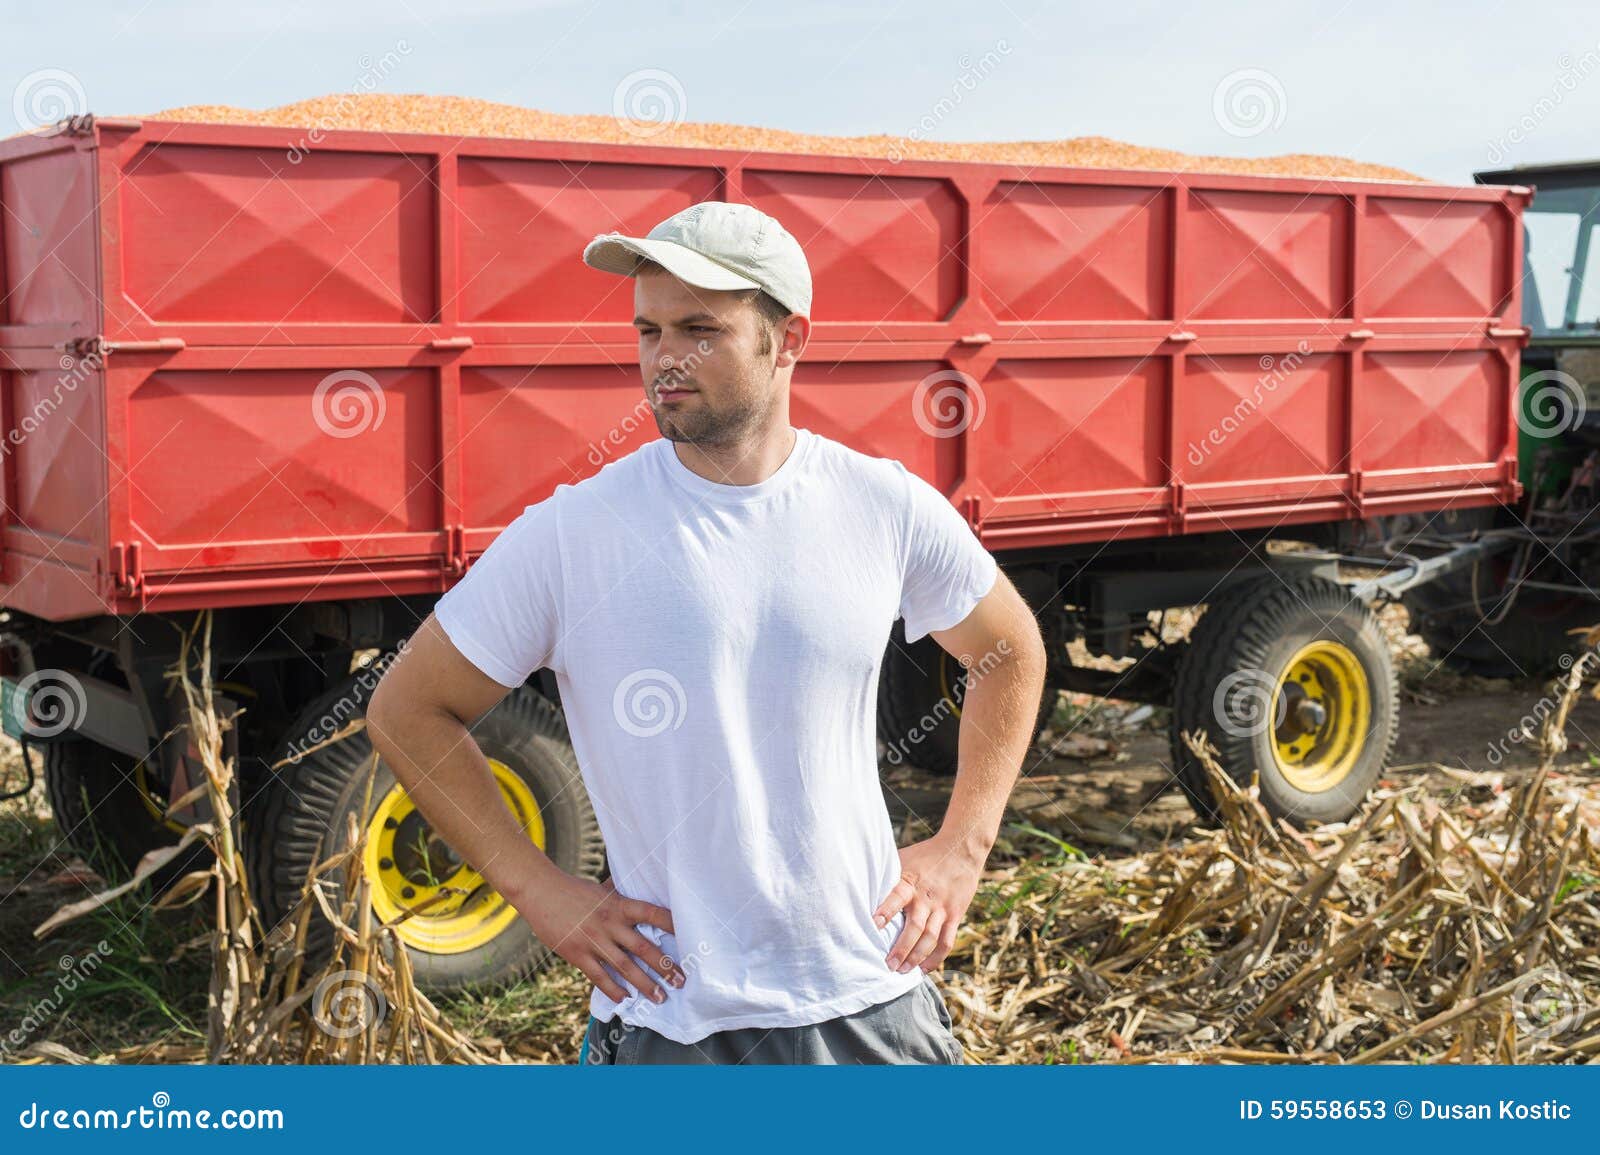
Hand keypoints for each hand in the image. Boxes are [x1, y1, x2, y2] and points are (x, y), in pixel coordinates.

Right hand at [514, 871, 684, 1003]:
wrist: (541, 892)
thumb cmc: (575, 890)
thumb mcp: (603, 890)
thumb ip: (622, 895)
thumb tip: (643, 885)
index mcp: (619, 905)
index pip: (652, 914)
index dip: (672, 925)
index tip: (690, 937)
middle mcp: (610, 924)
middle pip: (643, 948)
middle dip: (664, 966)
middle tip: (681, 980)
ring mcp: (594, 941)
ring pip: (625, 967)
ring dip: (645, 984)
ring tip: (660, 997)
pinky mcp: (577, 954)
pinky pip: (599, 976)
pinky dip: (614, 989)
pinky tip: (626, 999)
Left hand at [872, 832, 986, 973]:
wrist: (961, 849)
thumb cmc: (925, 855)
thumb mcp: (903, 858)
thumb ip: (886, 874)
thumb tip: (857, 880)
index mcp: (910, 881)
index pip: (896, 897)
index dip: (886, 911)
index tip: (873, 925)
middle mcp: (926, 897)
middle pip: (915, 927)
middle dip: (901, 948)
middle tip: (888, 964)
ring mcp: (942, 908)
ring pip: (930, 938)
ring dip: (916, 957)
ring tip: (903, 971)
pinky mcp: (955, 915)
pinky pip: (946, 941)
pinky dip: (936, 957)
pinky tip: (925, 968)